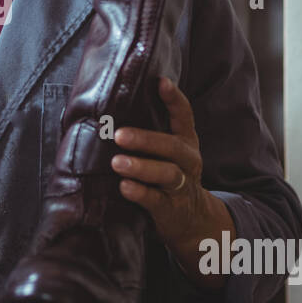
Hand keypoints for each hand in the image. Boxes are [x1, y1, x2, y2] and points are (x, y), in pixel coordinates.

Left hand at [109, 76, 231, 285]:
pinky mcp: (171, 209)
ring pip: (166, 174)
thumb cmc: (169, 176)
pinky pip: (156, 200)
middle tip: (119, 135)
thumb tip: (108, 109)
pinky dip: (140, 193)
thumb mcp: (168, 153)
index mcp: (185, 142)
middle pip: (171, 146)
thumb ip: (149, 134)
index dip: (174, 99)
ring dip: (141, 167)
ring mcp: (181, 186)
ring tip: (117, 163)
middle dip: (145, 139)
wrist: (193, 221)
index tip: (160, 81)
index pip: (184, 116)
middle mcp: (187, 161)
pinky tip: (124, 187)